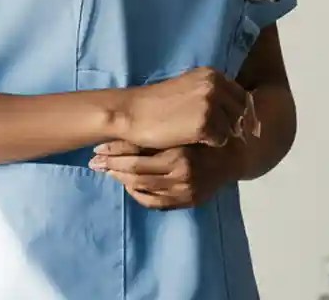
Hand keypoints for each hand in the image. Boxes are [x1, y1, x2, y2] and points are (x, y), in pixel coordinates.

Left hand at [89, 140, 241, 209]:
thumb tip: (118, 126)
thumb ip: (156, 130)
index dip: (113, 153)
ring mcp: (184, 191)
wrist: (234, 155)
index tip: (97, 149)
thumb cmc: (203, 135)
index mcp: (179, 154)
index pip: (136, 157)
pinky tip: (129, 185)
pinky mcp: (187, 201)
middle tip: (95, 162)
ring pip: (143, 189)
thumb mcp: (181, 127)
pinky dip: (138, 194)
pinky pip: (155, 203)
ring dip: (122, 179)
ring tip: (108, 171)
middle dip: (112, 167)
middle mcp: (181, 175)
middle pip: (135, 174)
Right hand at [120, 67, 248, 149]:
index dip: (238, 112)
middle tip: (213, 132)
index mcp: (212, 74)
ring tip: (199, 133)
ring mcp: (211, 105)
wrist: (133, 113)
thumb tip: (244, 112)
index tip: (227, 122)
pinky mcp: (205, 125)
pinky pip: (221, 140)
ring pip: (233, 127)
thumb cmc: (158, 104)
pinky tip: (193, 139)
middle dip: (232, 125)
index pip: (242, 96)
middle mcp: (215, 86)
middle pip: (241, 112)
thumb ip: (214, 94)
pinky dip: (210, 143)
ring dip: (220, 134)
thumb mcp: (189, 88)